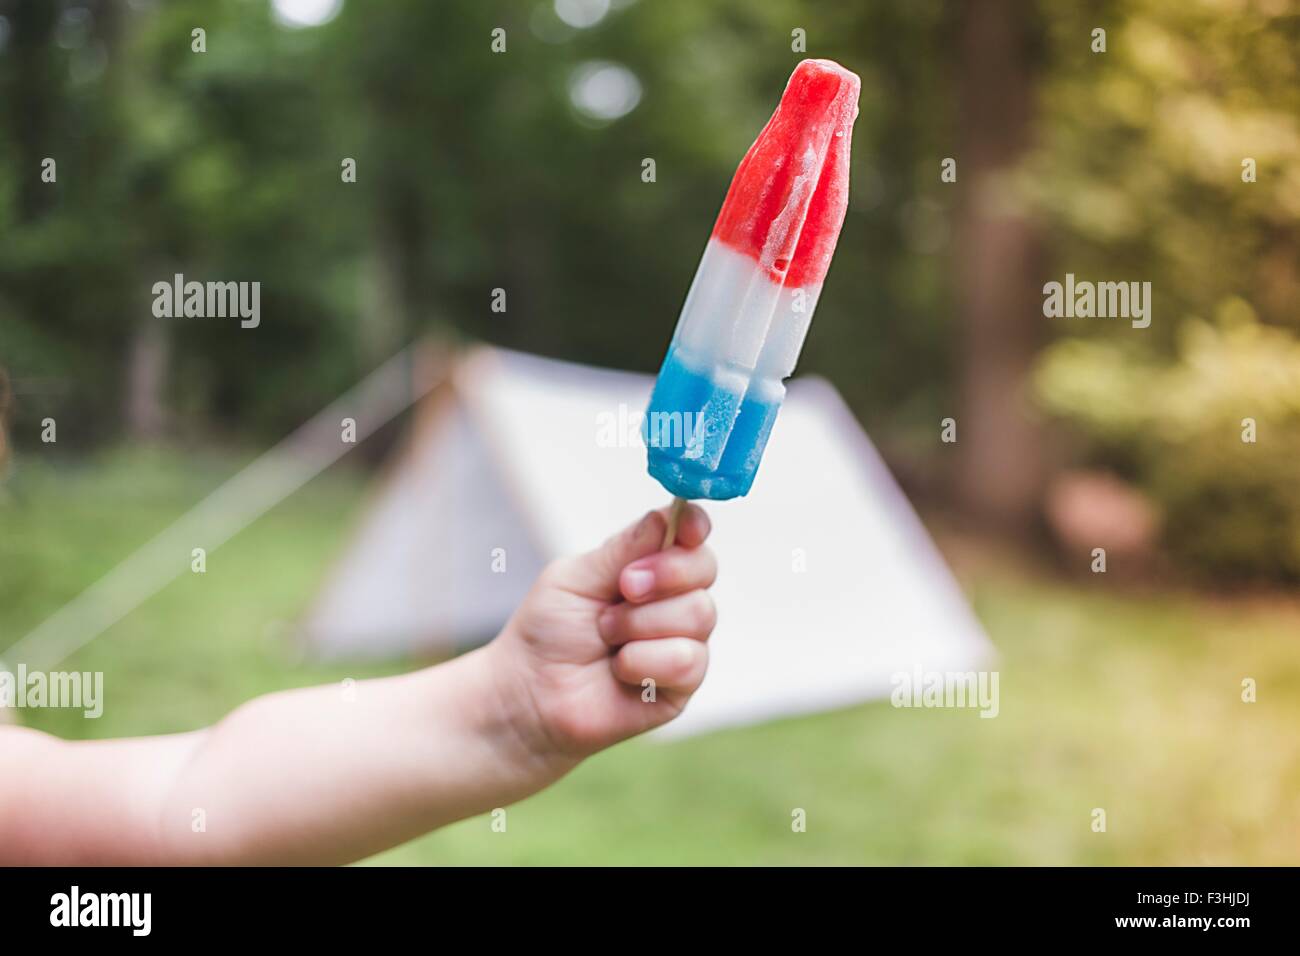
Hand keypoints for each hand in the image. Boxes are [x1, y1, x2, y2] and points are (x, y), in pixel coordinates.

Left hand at [488, 504, 716, 767]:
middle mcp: (672, 600)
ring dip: (641, 624)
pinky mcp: (682, 685)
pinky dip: (644, 661)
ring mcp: (682, 641)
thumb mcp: (577, 576)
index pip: (691, 537)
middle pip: (704, 569)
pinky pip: (687, 660)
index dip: (695, 527)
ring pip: (699, 613)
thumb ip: (624, 549)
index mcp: (648, 565)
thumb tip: (669, 516)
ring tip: (605, 637)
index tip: (688, 528)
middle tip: (624, 588)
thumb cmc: (548, 630)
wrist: (529, 694)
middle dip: (663, 574)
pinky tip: (619, 669)